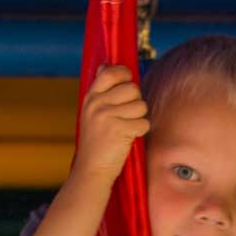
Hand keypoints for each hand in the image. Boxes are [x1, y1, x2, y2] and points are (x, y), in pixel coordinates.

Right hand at [70, 66, 149, 186]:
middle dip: (136, 101)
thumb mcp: (91, 112)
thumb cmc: (96, 141)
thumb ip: (100, 91)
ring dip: (139, 118)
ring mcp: (107, 117)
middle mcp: (97, 104)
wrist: (91, 169)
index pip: (111, 73)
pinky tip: (129, 137)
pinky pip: (144, 123)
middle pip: (133, 88)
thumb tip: (106, 66)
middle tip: (127, 115)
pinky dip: (140, 131)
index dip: (125, 75)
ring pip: (141, 106)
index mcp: (91, 98)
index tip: (127, 85)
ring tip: (127, 127)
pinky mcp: (119, 130)